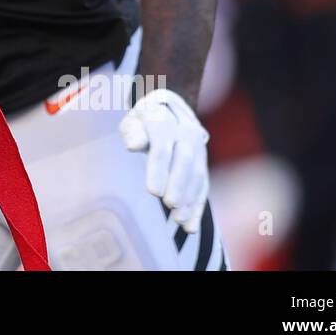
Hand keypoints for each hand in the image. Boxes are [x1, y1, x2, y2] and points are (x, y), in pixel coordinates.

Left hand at [119, 88, 209, 232]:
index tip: (152, 191)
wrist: (168, 108)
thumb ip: (133, 131)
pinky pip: (203, 185)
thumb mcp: (133, 120)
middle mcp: (186, 133)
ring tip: (180, 220)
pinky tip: (190, 226)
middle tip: (169, 204)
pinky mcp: (202, 163)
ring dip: (190, 198)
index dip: (158, 170)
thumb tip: (133, 145)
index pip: (162, 147)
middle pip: (184, 160)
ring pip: (197, 174)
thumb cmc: (143, 119)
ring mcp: (198, 148)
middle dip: (178, 184)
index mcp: (165, 120)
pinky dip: (197, 206)